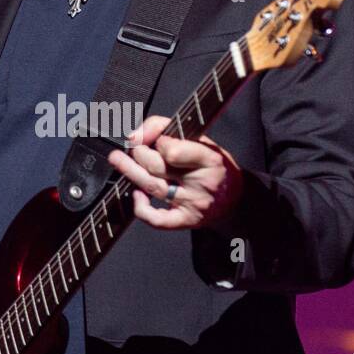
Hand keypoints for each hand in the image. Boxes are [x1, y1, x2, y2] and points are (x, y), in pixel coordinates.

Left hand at [107, 114, 243, 229]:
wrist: (236, 200)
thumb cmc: (217, 167)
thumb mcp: (205, 142)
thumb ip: (174, 133)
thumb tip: (139, 133)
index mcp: (210, 159)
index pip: (173, 150)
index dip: (155, 141)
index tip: (150, 136)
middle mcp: (202, 183)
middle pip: (158, 167)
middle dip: (138, 153)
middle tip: (132, 147)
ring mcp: (192, 204)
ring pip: (153, 187)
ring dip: (130, 171)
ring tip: (117, 159)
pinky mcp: (185, 221)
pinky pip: (157, 220)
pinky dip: (141, 208)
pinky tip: (136, 195)